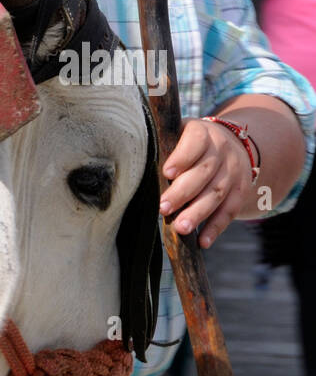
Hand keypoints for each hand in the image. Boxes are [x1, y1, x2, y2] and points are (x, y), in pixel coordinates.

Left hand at [160, 119, 253, 248]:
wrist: (232, 145)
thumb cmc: (190, 144)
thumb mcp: (179, 134)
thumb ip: (163, 146)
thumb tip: (134, 165)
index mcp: (203, 134)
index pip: (194, 143)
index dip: (181, 158)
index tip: (166, 173)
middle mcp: (222, 152)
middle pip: (203, 173)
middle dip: (183, 193)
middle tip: (163, 209)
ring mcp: (233, 172)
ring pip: (217, 194)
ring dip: (198, 213)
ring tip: (181, 228)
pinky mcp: (240, 192)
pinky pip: (230, 211)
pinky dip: (216, 228)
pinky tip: (203, 242)